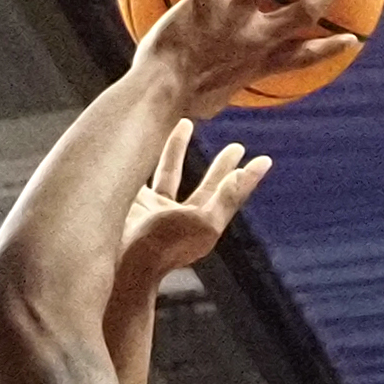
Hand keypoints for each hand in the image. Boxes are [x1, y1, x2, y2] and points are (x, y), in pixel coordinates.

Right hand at [114, 124, 269, 290]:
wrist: (118, 262)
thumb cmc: (163, 246)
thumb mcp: (203, 224)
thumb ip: (225, 199)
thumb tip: (243, 175)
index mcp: (202, 223)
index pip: (230, 195)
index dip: (247, 178)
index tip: (265, 160)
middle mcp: (181, 217)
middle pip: (207, 185)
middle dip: (221, 166)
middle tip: (236, 147)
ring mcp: (154, 210)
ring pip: (169, 172)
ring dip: (177, 148)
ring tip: (185, 121)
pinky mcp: (128, 203)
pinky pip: (140, 173)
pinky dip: (144, 155)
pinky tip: (144, 139)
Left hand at [134, 0, 358, 121]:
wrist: (161, 93)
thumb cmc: (177, 101)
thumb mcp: (209, 100)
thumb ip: (218, 87)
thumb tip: (210, 98)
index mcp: (259, 63)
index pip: (303, 57)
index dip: (328, 49)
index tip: (352, 39)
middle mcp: (255, 38)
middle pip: (303, 12)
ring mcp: (234, 17)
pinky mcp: (207, 2)